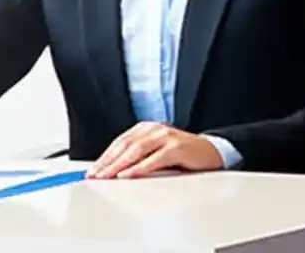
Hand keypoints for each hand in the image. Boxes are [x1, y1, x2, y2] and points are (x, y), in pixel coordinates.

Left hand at [87, 122, 223, 178]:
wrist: (212, 150)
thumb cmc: (183, 154)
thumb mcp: (156, 152)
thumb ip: (138, 157)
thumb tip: (113, 171)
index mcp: (145, 129)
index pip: (119, 143)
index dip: (104, 157)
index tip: (92, 170)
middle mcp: (153, 129)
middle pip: (124, 146)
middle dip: (107, 162)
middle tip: (94, 175)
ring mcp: (165, 137)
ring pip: (135, 151)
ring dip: (118, 165)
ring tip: (106, 176)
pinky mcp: (176, 147)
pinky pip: (154, 159)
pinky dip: (139, 168)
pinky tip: (128, 175)